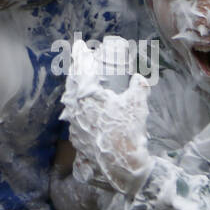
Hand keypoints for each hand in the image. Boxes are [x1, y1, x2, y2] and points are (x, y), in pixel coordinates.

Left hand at [60, 37, 154, 195]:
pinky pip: (74, 116)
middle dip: (76, 70)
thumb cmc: (128, 131)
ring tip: (81, 82)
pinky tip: (83, 108)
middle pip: (72, 82)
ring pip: (70, 99)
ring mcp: (73, 123)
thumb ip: (139, 87)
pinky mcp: (76, 136)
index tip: (79, 45)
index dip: (80, 55)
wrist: (121, 165)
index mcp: (86, 95)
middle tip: (80, 60)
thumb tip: (139, 77)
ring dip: (75, 88)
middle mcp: (75, 107)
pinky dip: (78, 107)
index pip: (80, 69)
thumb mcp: (137, 105)